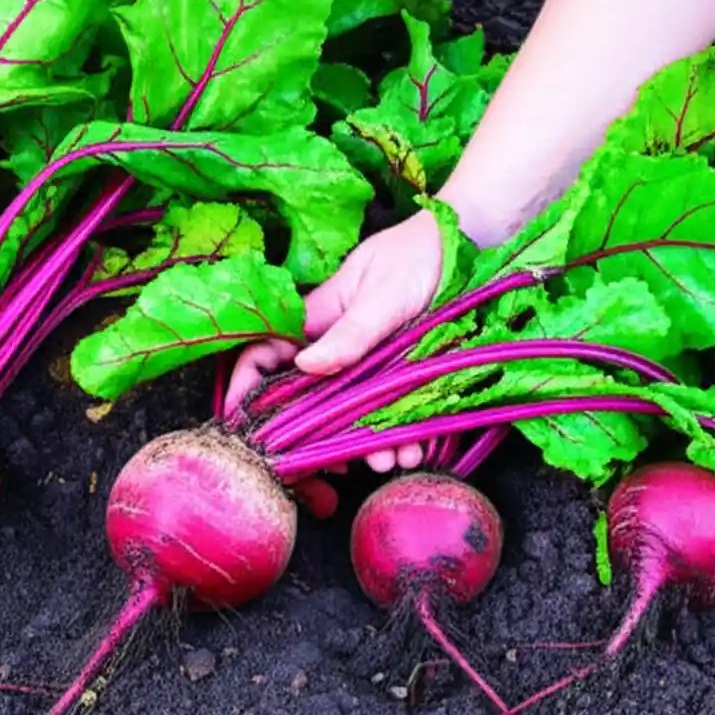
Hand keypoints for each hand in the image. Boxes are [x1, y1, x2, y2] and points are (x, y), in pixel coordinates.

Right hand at [225, 211, 444, 470]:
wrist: (467, 247)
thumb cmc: (416, 258)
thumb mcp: (383, 296)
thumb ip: (349, 333)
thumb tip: (304, 367)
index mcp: (316, 321)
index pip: (264, 356)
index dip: (248, 388)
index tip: (247, 425)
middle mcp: (334, 347)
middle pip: (307, 400)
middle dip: (317, 436)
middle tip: (335, 467)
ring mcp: (366, 365)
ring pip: (350, 414)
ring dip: (365, 443)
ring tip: (390, 460)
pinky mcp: (397, 377)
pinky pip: (389, 414)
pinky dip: (399, 436)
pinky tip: (414, 449)